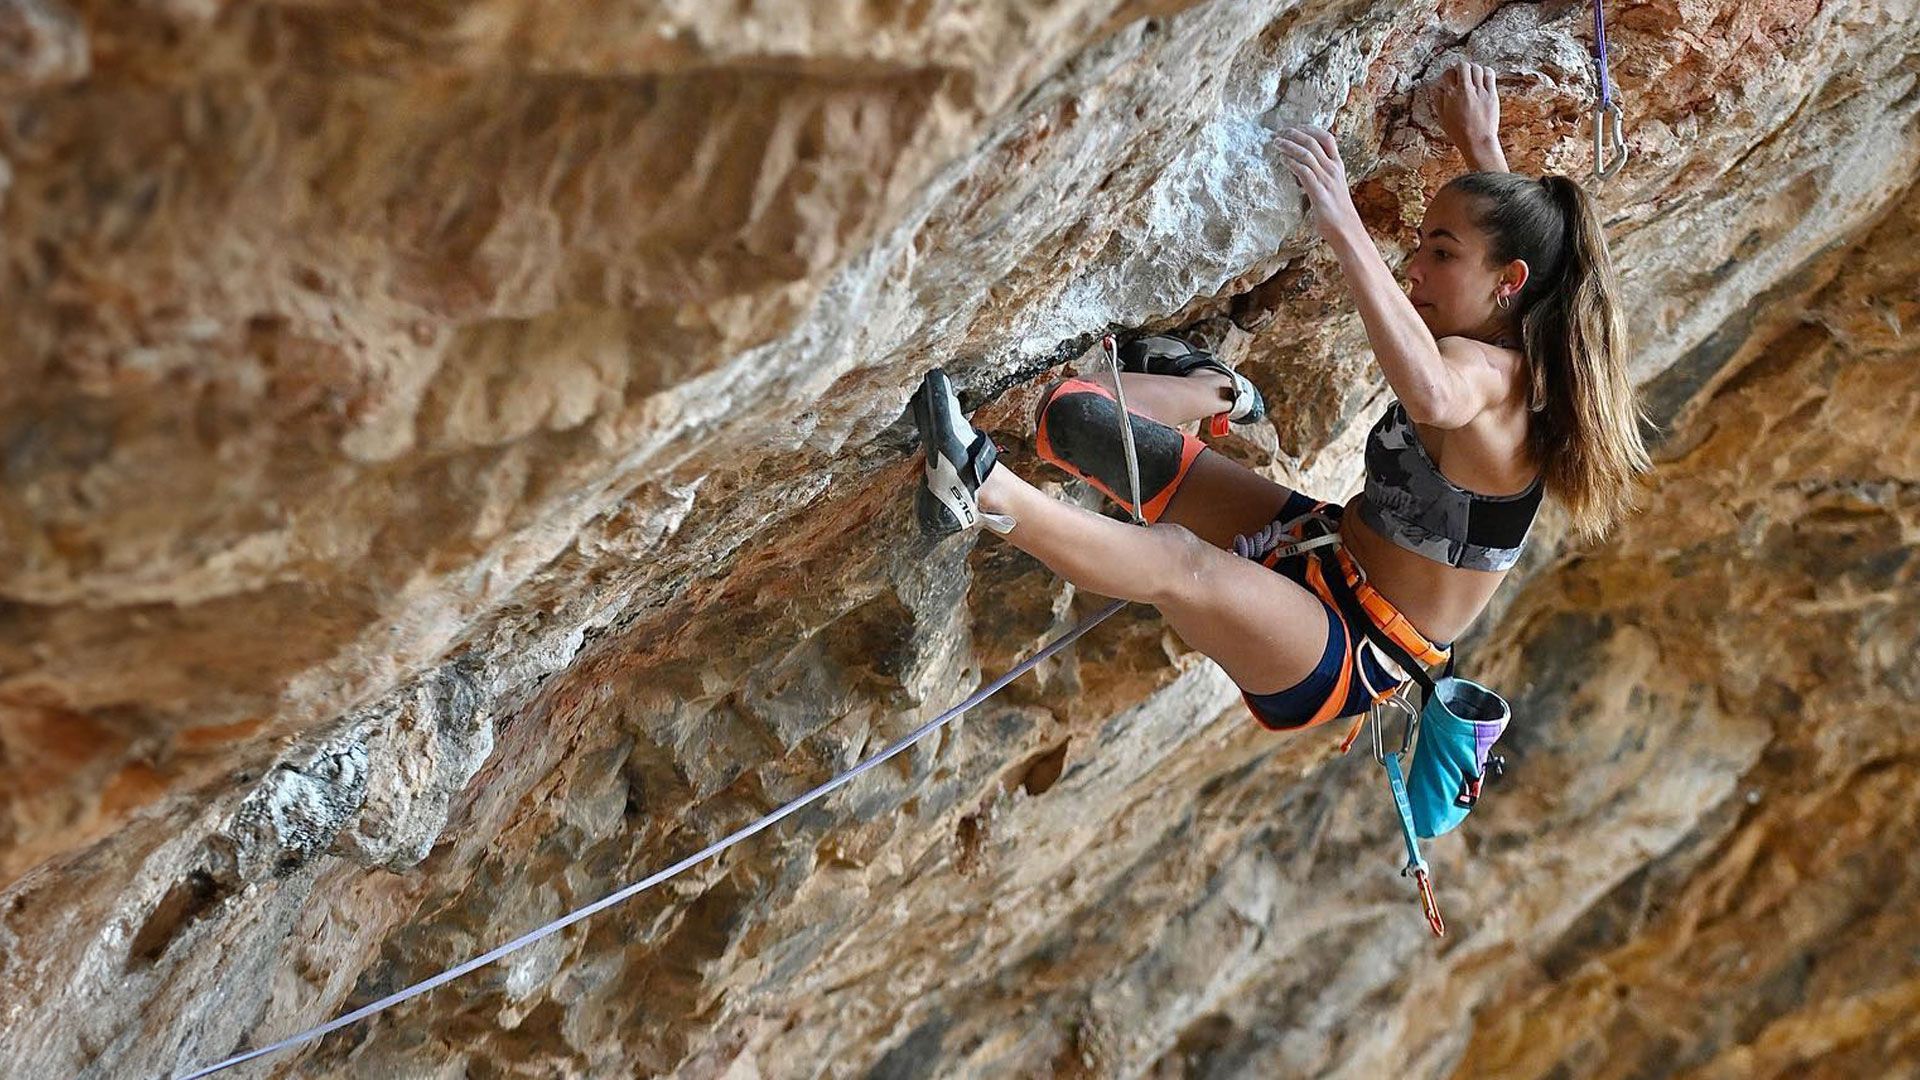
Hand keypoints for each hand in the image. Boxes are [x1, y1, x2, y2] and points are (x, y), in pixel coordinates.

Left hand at [1276, 125, 1361, 244]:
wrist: (1346, 230)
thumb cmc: (1336, 211)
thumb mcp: (1331, 187)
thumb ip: (1320, 175)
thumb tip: (1302, 169)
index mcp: (1338, 166)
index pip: (1327, 138)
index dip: (1310, 129)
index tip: (1295, 127)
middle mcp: (1333, 169)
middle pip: (1314, 142)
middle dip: (1295, 134)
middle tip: (1280, 132)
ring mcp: (1327, 180)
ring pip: (1307, 154)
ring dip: (1289, 146)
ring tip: (1276, 143)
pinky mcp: (1319, 192)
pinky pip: (1304, 172)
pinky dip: (1291, 163)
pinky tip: (1282, 160)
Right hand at [1433, 59, 1500, 154]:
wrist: (1477, 142)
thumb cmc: (1459, 133)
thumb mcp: (1442, 118)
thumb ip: (1438, 100)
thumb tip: (1437, 88)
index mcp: (1450, 96)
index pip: (1448, 74)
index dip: (1449, 74)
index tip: (1451, 78)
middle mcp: (1465, 91)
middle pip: (1463, 66)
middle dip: (1461, 67)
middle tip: (1462, 73)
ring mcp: (1479, 91)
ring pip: (1477, 68)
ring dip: (1474, 68)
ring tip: (1473, 75)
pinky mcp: (1491, 94)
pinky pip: (1490, 75)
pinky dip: (1486, 72)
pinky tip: (1484, 77)